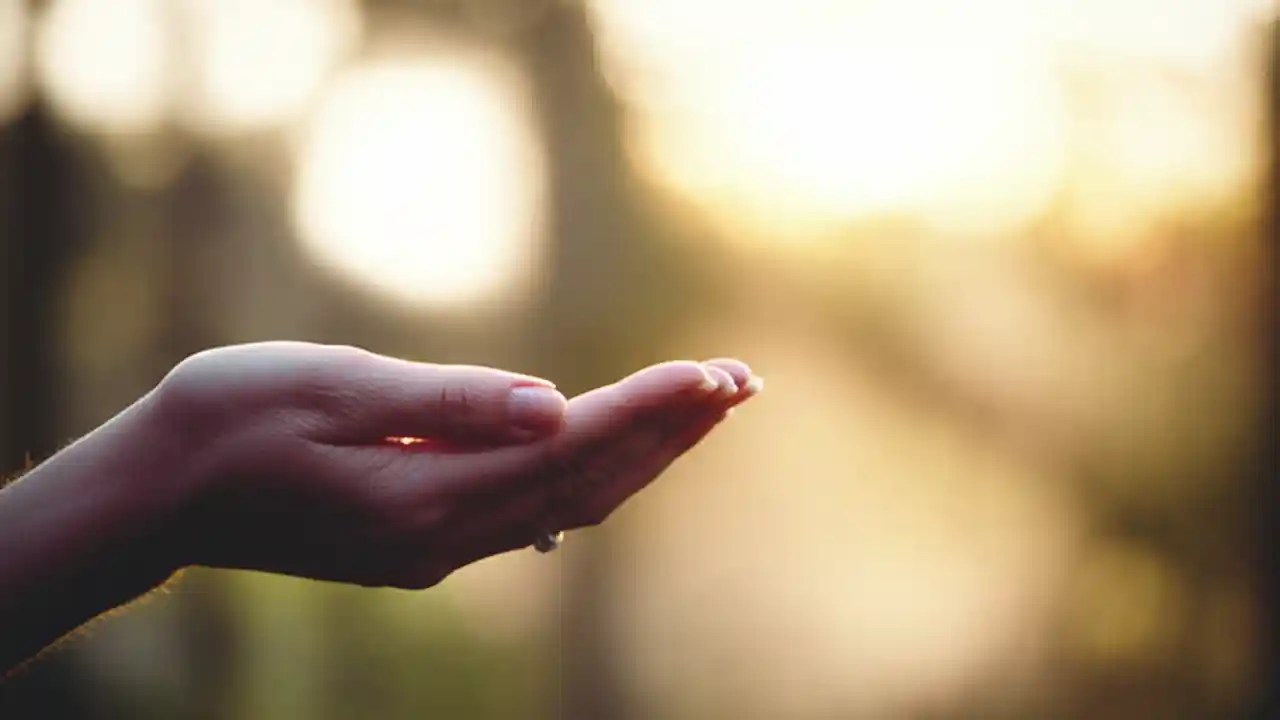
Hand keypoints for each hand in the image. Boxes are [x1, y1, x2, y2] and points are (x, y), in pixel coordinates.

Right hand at [158, 342, 759, 587]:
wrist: (160, 495)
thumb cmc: (231, 417)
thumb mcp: (333, 389)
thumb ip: (450, 401)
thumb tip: (558, 404)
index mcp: (423, 495)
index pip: (568, 449)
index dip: (648, 411)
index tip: (713, 372)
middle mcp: (443, 537)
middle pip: (587, 485)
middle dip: (671, 434)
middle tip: (744, 384)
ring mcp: (436, 551)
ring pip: (569, 504)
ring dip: (643, 456)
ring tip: (706, 407)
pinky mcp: (422, 544)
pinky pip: (533, 512)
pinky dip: (592, 475)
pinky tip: (622, 453)